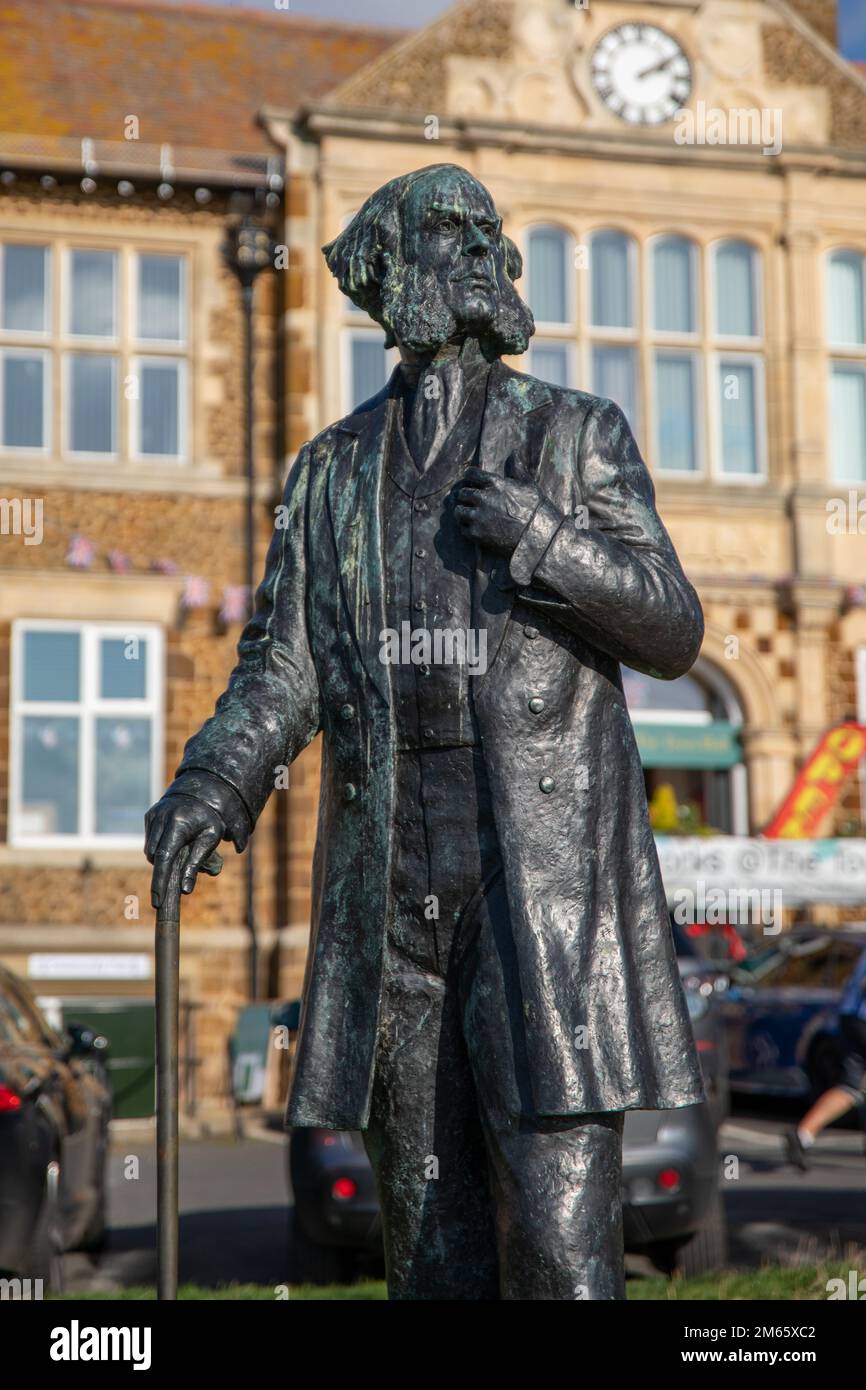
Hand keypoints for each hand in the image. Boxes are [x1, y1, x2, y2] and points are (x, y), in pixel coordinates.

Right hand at [145, 793, 224, 908]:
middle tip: (181, 876)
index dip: (160, 881)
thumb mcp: (211, 839)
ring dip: (164, 859)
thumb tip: (185, 889)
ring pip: (151, 851)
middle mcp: (161, 817)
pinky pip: (151, 841)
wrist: (203, 790)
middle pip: (155, 857)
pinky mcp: (149, 815)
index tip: (157, 901)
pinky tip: (177, 841)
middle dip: (164, 872)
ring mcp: (153, 815)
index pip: (164, 858)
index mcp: (178, 823)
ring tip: (185, 851)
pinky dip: (161, 847)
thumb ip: (197, 863)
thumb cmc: (211, 817)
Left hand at [454, 461, 541, 555]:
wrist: (537, 536)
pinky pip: (462, 529)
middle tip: (469, 501)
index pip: (471, 474)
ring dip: (462, 512)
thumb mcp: (528, 484)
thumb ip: (516, 468)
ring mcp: (478, 517)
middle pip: (462, 493)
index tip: (471, 482)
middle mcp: (483, 498)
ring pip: (458, 511)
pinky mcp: (477, 534)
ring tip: (468, 515)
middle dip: (466, 496)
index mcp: (494, 484)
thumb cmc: (535, 509)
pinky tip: (474, 528)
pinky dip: (466, 528)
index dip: (470, 478)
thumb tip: (514, 452)